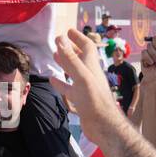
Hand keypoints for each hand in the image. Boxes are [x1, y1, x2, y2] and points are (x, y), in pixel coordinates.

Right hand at [51, 29, 125, 146]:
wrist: (103, 125)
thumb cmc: (95, 101)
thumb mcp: (81, 77)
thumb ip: (71, 59)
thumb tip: (60, 39)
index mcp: (91, 67)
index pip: (86, 47)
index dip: (78, 38)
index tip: (68, 31)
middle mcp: (89, 75)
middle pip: (80, 58)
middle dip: (70, 48)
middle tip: (60, 41)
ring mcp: (85, 88)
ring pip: (74, 72)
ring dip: (65, 63)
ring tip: (54, 56)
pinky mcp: (81, 100)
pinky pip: (69, 88)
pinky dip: (61, 82)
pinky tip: (53, 80)